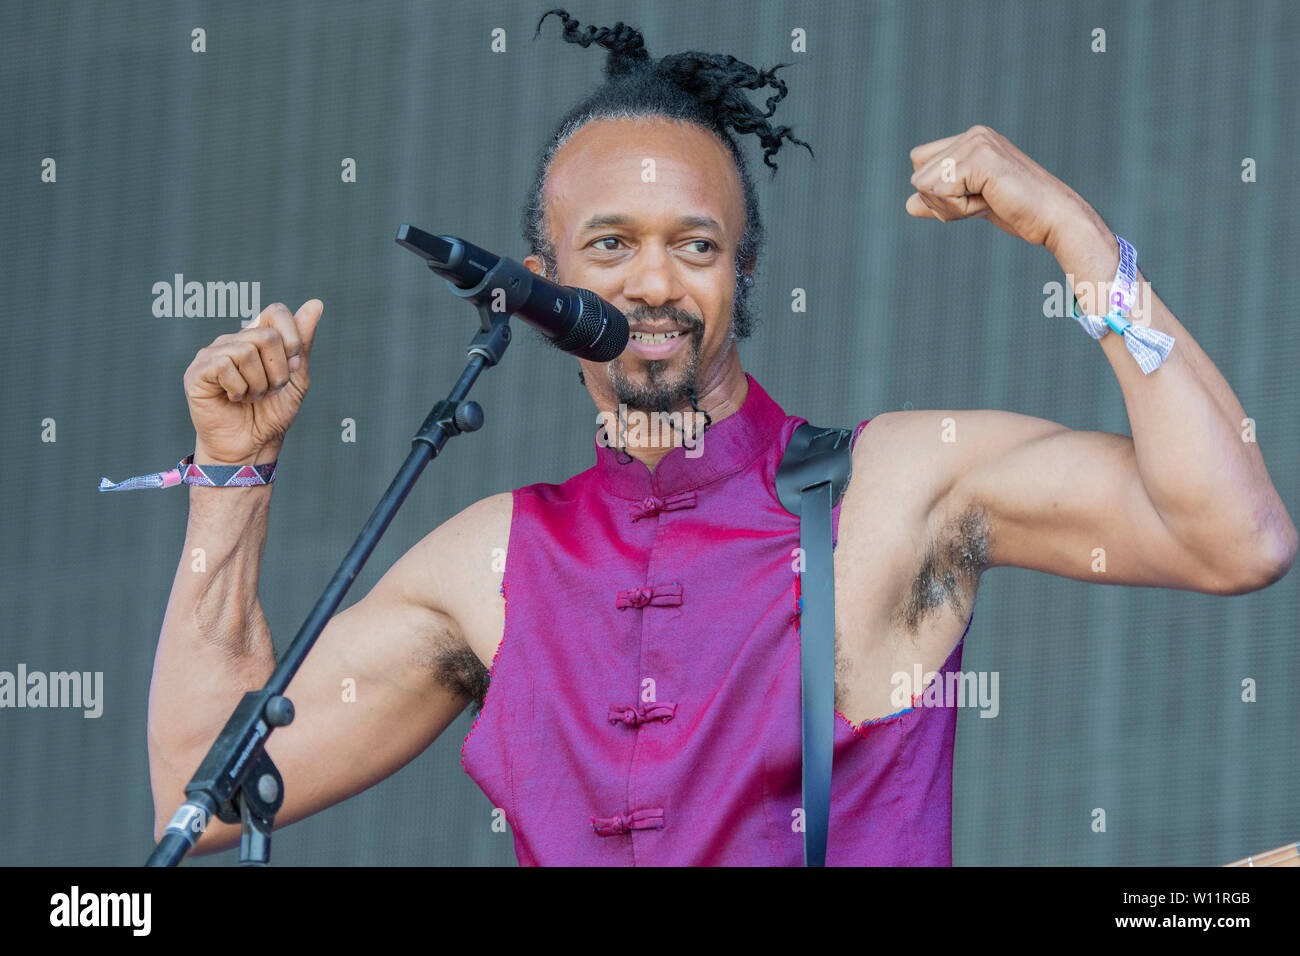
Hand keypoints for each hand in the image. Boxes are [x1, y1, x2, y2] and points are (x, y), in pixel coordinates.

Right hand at [183, 300, 323, 465]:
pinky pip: (225, 366)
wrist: (252, 446)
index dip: (292, 339)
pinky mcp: (198, 371)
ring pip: (247, 352)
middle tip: (269, 391)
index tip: (293, 368)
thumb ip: (302, 342)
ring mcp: (213, 354)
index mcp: (256, 337)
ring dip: (258, 384)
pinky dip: (238, 390)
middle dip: (277, 371)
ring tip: (251, 397)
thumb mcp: (296, 378)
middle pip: (266, 335)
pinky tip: (233, 399)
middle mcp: (233, 340)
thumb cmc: (272, 414)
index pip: (276, 311)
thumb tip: (316, 303)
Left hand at [906, 125, 1109, 263]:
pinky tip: (990, 202)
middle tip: (982, 201)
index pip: (919, 161)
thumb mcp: (970, 205)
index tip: (973, 196)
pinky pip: (942, 192)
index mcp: (970, 139)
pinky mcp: (981, 157)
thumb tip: (908, 205)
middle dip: (942, 203)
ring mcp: (977, 142)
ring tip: (987, 201)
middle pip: (917, 176)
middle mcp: (972, 134)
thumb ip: (940, 202)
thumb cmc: (1018, 212)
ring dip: (952, 207)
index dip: (936, 190)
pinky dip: (960, 209)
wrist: (1053, 219)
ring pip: (924, 185)